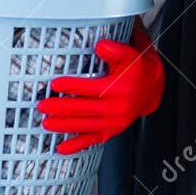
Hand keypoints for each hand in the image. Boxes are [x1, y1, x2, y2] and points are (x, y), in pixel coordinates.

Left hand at [38, 23, 164, 155]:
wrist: (152, 88)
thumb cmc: (138, 69)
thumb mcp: (131, 54)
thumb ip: (115, 50)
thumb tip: (99, 46)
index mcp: (119, 89)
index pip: (91, 88)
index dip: (72, 86)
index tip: (55, 84)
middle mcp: (116, 109)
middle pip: (84, 109)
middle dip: (61, 108)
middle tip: (43, 106)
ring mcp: (113, 123)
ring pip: (85, 126)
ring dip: (64, 126)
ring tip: (47, 124)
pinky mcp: (112, 131)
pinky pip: (92, 140)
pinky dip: (76, 145)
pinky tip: (62, 148)